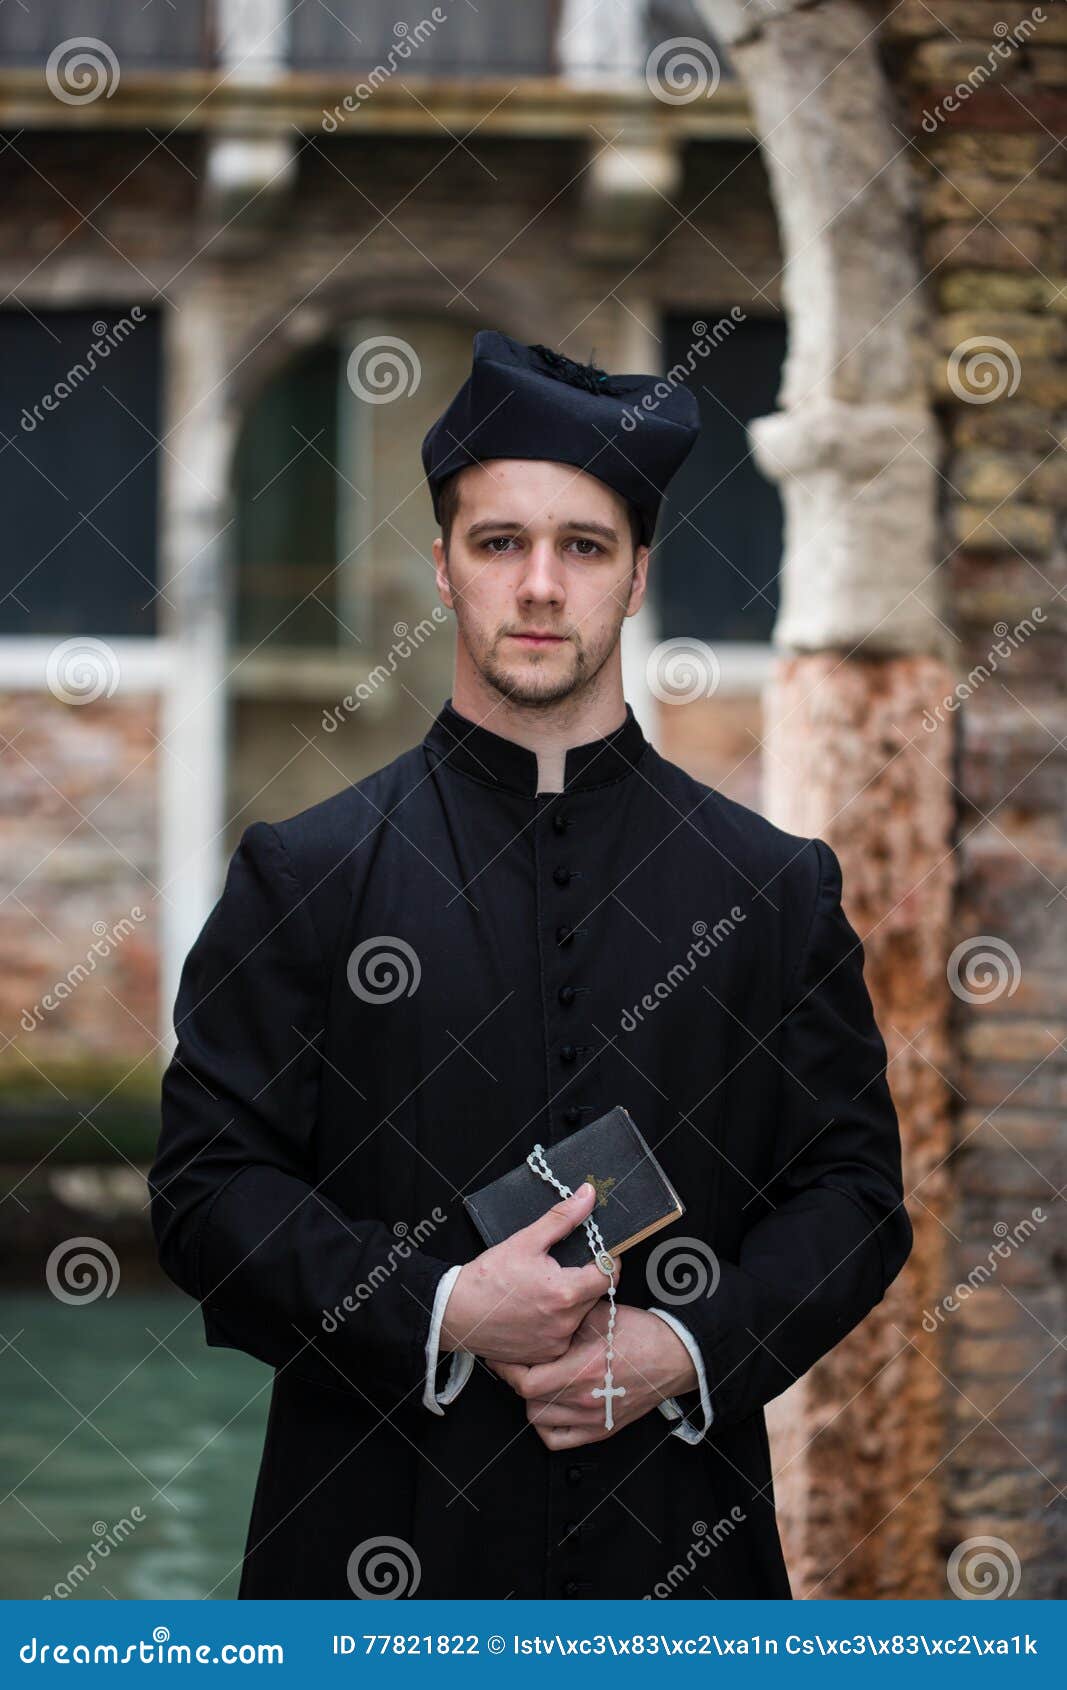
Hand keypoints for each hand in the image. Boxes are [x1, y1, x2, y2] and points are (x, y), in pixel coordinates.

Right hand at [439, 1184, 619, 1364]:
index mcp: (565, 1293)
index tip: (598, 1251)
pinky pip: (564, 1335)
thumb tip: (588, 1196)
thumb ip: (562, 1218)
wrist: (456, 1313)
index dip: (608, 1259)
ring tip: (546, 1289)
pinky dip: (557, 1322)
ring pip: (580, 1316)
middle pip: (595, 1295)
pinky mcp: (545, 1355)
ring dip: (572, 1301)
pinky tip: (538, 1310)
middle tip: (564, 1268)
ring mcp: (555, 1343)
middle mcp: (565, 1322)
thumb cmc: (487, 1278)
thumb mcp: (525, 1241)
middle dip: (585, 1278)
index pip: (609, 1275)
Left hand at [489, 1301, 697, 1449]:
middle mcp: (586, 1399)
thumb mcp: (600, 1315)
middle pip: (530, 1400)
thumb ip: (567, 1317)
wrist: (675, 1356)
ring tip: (536, 1380)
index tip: (503, 1356)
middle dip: (518, 1379)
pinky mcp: (601, 1429)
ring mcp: (593, 1419)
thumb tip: (539, 1313)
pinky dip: (546, 1425)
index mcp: (583, 1369)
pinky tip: (550, 1405)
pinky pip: (557, 1439)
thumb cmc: (642, 1335)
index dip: (509, 1369)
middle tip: (519, 1363)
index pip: (528, 1381)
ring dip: (531, 1400)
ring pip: (539, 1419)